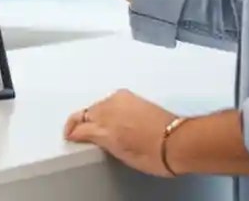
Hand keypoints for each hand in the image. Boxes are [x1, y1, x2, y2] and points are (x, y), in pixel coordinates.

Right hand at [63, 90, 177, 178]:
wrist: (177, 141)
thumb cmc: (152, 152)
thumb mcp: (120, 152)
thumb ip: (99, 140)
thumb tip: (86, 135)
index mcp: (104, 123)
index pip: (79, 125)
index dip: (72, 131)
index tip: (71, 136)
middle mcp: (110, 107)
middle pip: (87, 112)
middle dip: (81, 122)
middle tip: (80, 132)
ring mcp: (122, 99)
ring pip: (99, 105)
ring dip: (94, 114)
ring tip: (97, 126)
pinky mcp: (132, 97)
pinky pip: (111, 100)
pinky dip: (107, 108)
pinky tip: (111, 117)